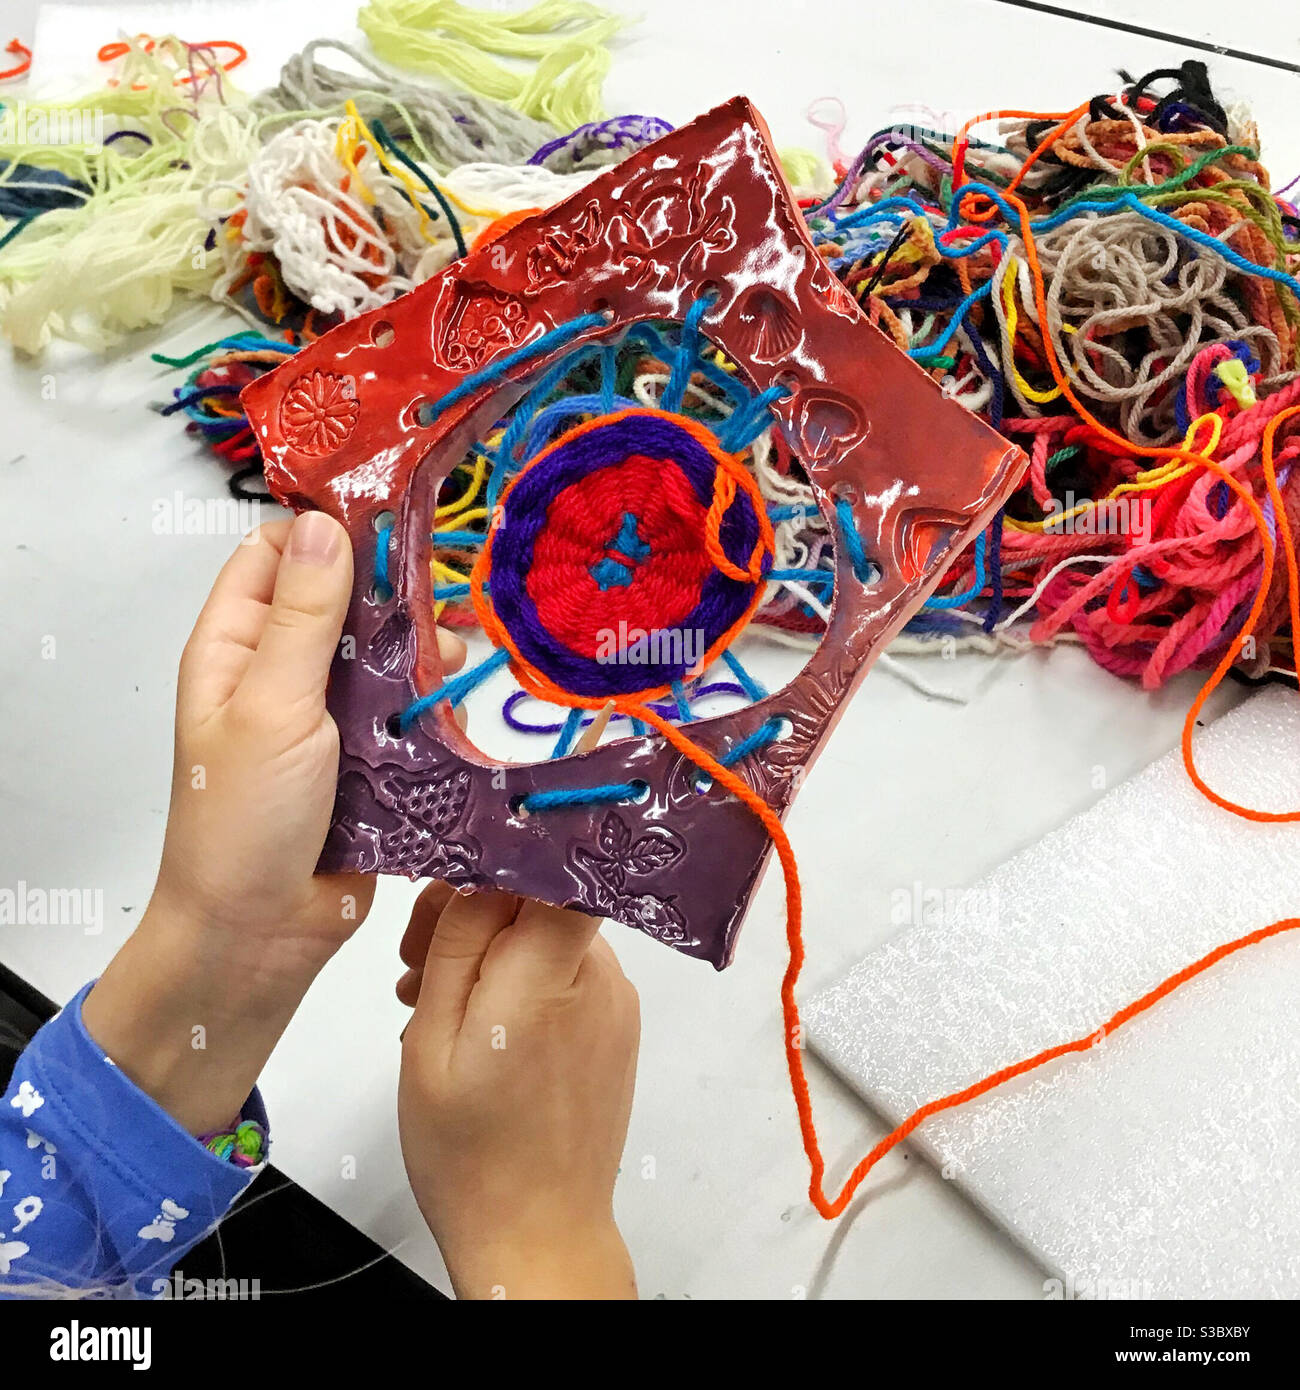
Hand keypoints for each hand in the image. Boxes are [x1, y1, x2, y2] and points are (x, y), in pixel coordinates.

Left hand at [84, 512, 464, 1132]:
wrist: (261, 936)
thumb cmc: (241, 822)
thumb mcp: (270, 706)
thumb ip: (305, 617)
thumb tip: (327, 526)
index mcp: (236, 646)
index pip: (278, 554)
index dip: (329, 530)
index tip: (395, 520)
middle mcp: (281, 672)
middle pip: (343, 600)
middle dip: (392, 595)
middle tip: (441, 597)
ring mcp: (327, 716)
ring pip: (386, 656)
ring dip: (420, 654)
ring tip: (456, 656)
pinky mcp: (369, 759)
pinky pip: (408, 712)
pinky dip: (433, 705)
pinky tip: (461, 705)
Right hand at [397, 883, 639, 1299]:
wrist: (535, 1235)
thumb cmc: (471, 1152)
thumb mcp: (434, 1037)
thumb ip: (459, 940)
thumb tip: (476, 866)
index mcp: (553, 972)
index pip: (559, 858)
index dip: (504, 848)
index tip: (451, 873)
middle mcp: (600, 976)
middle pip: (540, 895)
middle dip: (474, 910)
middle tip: (416, 963)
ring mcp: (615, 1001)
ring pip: (547, 933)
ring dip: (490, 950)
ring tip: (433, 1004)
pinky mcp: (615, 1025)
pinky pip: (563, 971)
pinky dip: (518, 980)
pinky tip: (475, 1024)